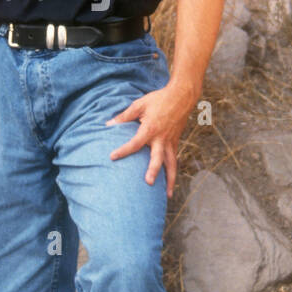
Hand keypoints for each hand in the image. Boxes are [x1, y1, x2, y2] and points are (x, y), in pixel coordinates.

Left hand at [106, 83, 195, 197]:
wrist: (182, 96)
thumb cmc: (159, 99)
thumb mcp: (139, 104)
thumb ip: (124, 116)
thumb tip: (108, 124)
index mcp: (151, 128)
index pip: (135, 143)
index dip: (124, 150)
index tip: (112, 157)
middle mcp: (162, 138)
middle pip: (158, 158)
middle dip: (153, 171)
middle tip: (148, 183)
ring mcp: (171, 142)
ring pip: (171, 164)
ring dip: (169, 180)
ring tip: (167, 195)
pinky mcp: (176, 143)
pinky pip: (174, 160)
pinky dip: (172, 172)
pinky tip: (169, 183)